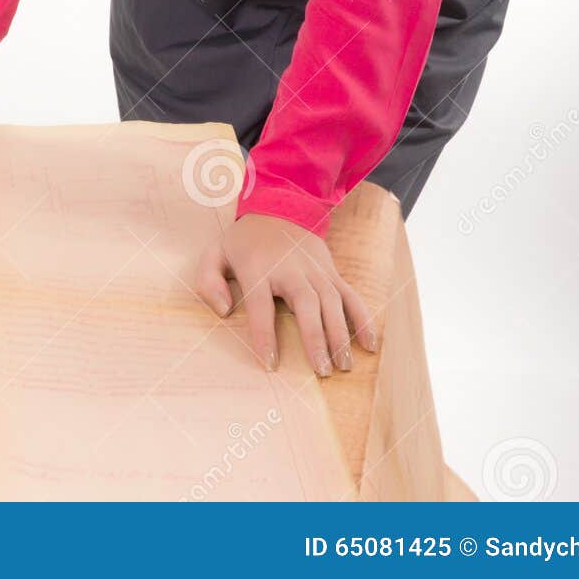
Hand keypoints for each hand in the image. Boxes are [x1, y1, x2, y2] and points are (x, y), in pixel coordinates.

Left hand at [195, 212, 379, 375]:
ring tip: (343, 365)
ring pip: (332, 300)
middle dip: (315, 337)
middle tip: (322, 371)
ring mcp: (314, 268)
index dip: (265, 334)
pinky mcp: (331, 270)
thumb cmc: (243, 242)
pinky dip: (363, 318)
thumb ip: (209, 281)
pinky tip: (369, 343)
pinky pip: (350, 294)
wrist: (278, 206)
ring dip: (341, 333)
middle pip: (306, 302)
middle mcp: (290, 267)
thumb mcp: (215, 253)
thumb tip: (224, 312)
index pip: (260, 305)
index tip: (271, 364)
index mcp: (258, 267)